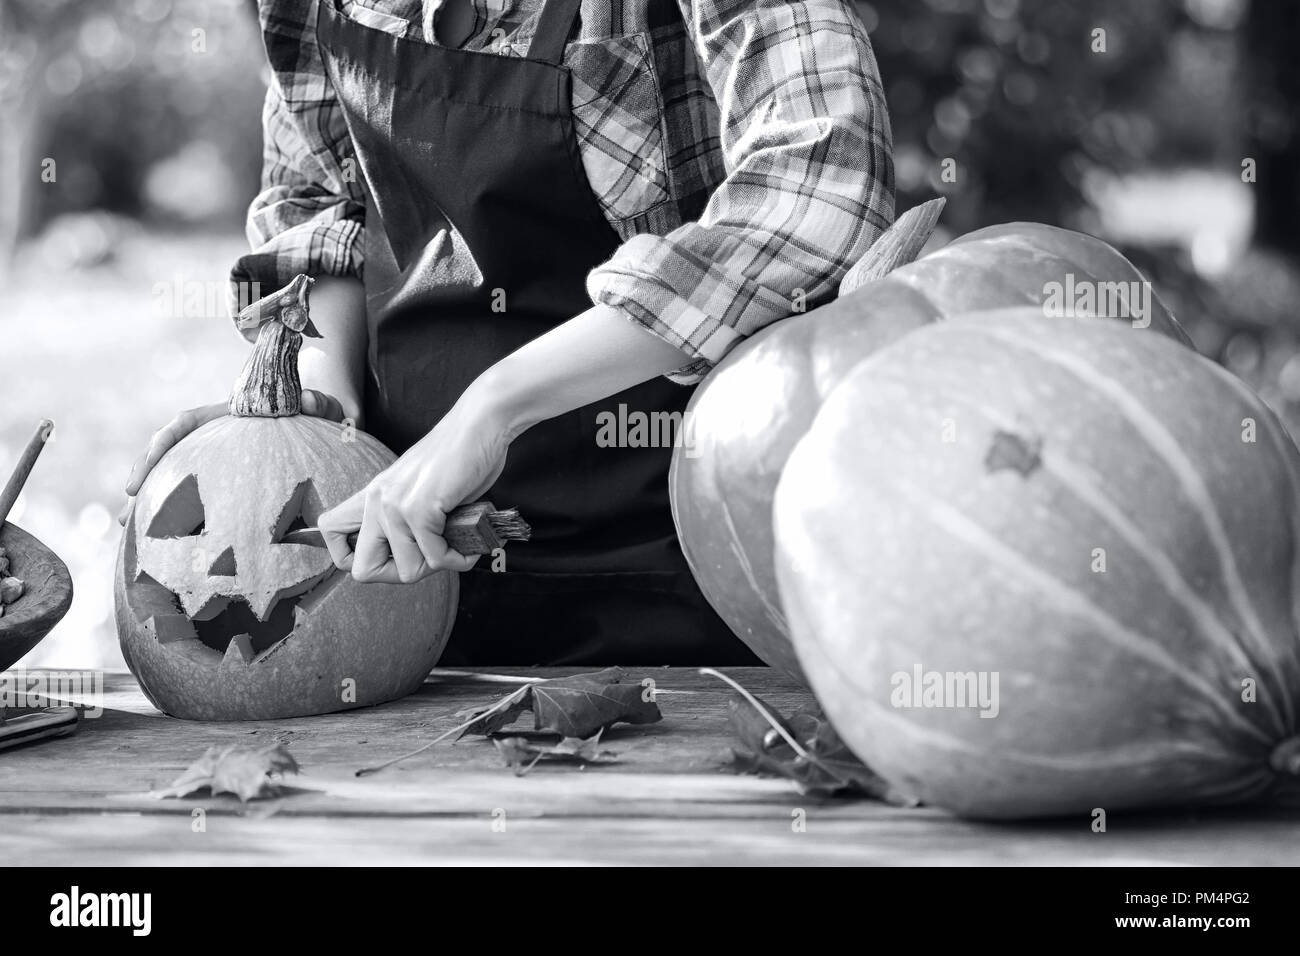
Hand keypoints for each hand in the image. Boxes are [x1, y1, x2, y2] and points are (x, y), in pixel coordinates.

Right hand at [120, 390, 348, 520]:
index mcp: (230, 415)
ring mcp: (218, 456)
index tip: (151, 459)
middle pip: (170, 452)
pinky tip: (164, 540)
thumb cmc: (319, 413)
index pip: (188, 422)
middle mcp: (216, 435)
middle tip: (127, 509)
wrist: (324, 421)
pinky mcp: (226, 477)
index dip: (164, 441)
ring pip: (175, 474)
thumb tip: (309, 401)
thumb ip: (318, 402)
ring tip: (130, 529)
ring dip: (152, 500)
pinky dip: (178, 513)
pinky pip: (195, 494)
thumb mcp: (322, 405)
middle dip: (145, 476)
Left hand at [318, 387, 514, 583]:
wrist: (480, 425)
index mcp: (373, 494)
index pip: (329, 532)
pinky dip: (458, 558)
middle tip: (429, 558)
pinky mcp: (419, 509)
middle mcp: (376, 500)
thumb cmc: (460, 456)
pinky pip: (436, 558)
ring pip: (407, 570)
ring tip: (457, 546)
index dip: (357, 557)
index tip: (393, 555)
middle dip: (400, 574)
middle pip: (363, 570)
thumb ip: (406, 517)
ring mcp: (395, 506)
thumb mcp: (419, 488)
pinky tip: (469, 546)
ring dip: (438, 565)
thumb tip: (415, 556)